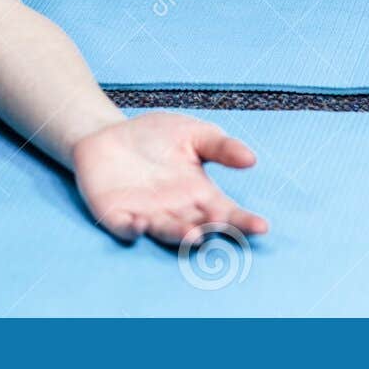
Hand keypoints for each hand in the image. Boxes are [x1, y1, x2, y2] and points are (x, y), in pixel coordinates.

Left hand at [73, 112, 268, 244]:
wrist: (107, 133)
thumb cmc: (156, 136)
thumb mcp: (193, 133)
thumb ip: (221, 146)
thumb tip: (251, 159)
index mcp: (199, 194)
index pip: (227, 213)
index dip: (244, 222)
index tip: (262, 226)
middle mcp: (177, 211)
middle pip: (198, 226)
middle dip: (209, 230)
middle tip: (220, 227)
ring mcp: (147, 216)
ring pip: (166, 231)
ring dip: (178, 235)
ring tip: (192, 235)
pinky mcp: (117, 215)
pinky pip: (126, 228)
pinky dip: (133, 230)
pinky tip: (140, 225)